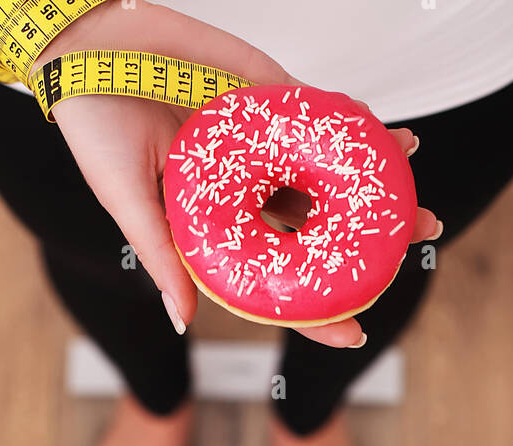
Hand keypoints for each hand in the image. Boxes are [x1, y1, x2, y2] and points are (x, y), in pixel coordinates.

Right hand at [0, 0, 439, 344]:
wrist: (89, 45)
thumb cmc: (95, 130)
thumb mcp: (127, 201)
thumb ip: (161, 257)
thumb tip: (183, 321)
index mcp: (218, 227)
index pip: (276, 281)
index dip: (316, 311)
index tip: (357, 332)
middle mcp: (248, 193)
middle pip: (318, 230)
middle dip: (369, 246)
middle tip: (417, 247)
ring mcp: (263, 147)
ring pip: (331, 178)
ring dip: (378, 191)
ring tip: (423, 207)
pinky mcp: (268, 97)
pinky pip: (323, 119)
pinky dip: (362, 132)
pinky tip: (400, 146)